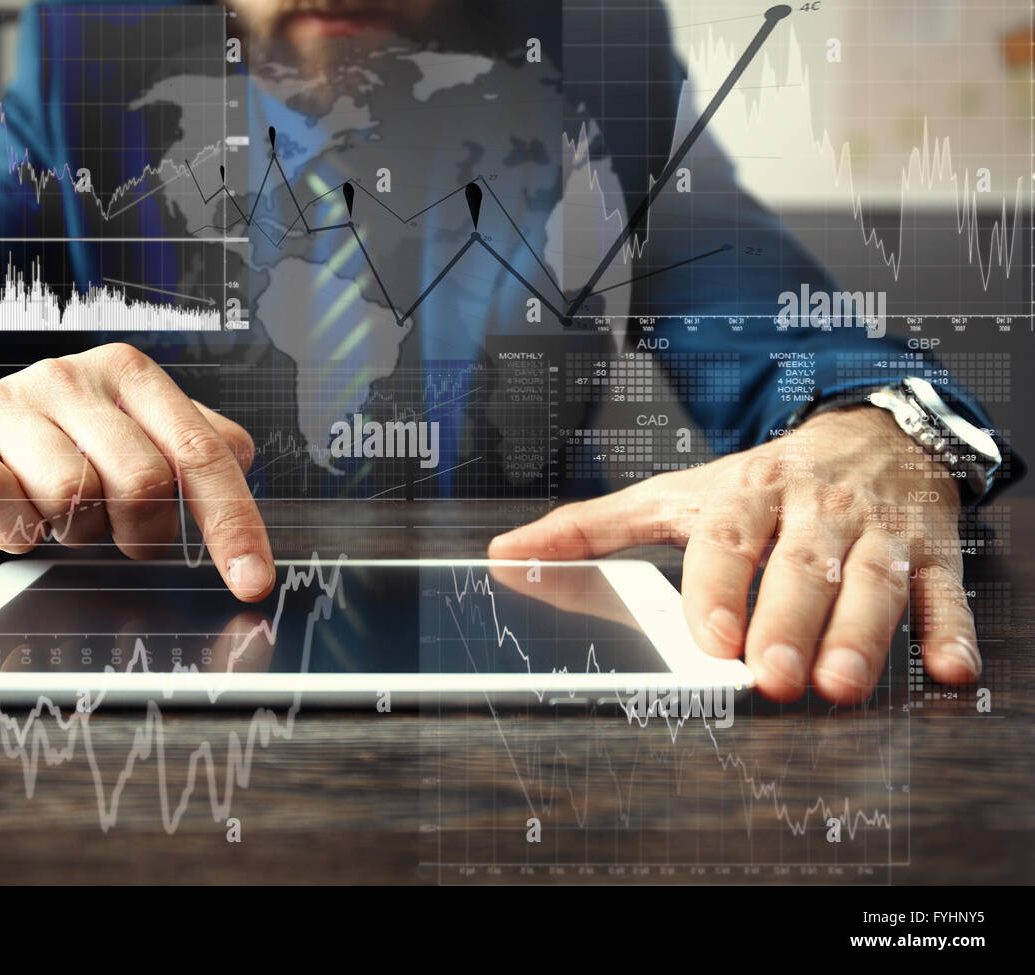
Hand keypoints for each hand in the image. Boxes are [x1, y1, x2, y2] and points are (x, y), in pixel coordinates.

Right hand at [0, 343, 274, 600]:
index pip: (202, 453)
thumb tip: (250, 515)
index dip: (233, 523)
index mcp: (132, 374)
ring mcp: (8, 403)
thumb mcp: (139, 435)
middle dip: (144, 532)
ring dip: (76, 532)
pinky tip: (17, 518)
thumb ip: (202, 454)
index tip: (252, 583)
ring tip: (61, 515)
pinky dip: (16, 533)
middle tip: (124, 534)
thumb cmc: (69, 448)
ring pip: (71, 497)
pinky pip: (0, 504)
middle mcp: (72, 378)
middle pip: (143, 481)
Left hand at [488, 406, 979, 703]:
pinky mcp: (928, 551)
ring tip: (844, 683)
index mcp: (747, 494)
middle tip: (777, 678)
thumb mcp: (676, 493)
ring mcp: (874, 531)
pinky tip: (950, 667)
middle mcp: (812, 511)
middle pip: (801, 568)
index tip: (713, 637)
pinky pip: (941, 590)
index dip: (720, 588)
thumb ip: (594, 528)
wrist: (869, 433)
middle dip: (788, 622)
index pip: (729, 540)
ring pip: (871, 582)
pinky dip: (949, 628)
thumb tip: (508, 556)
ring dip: (863, 634)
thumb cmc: (762, 480)